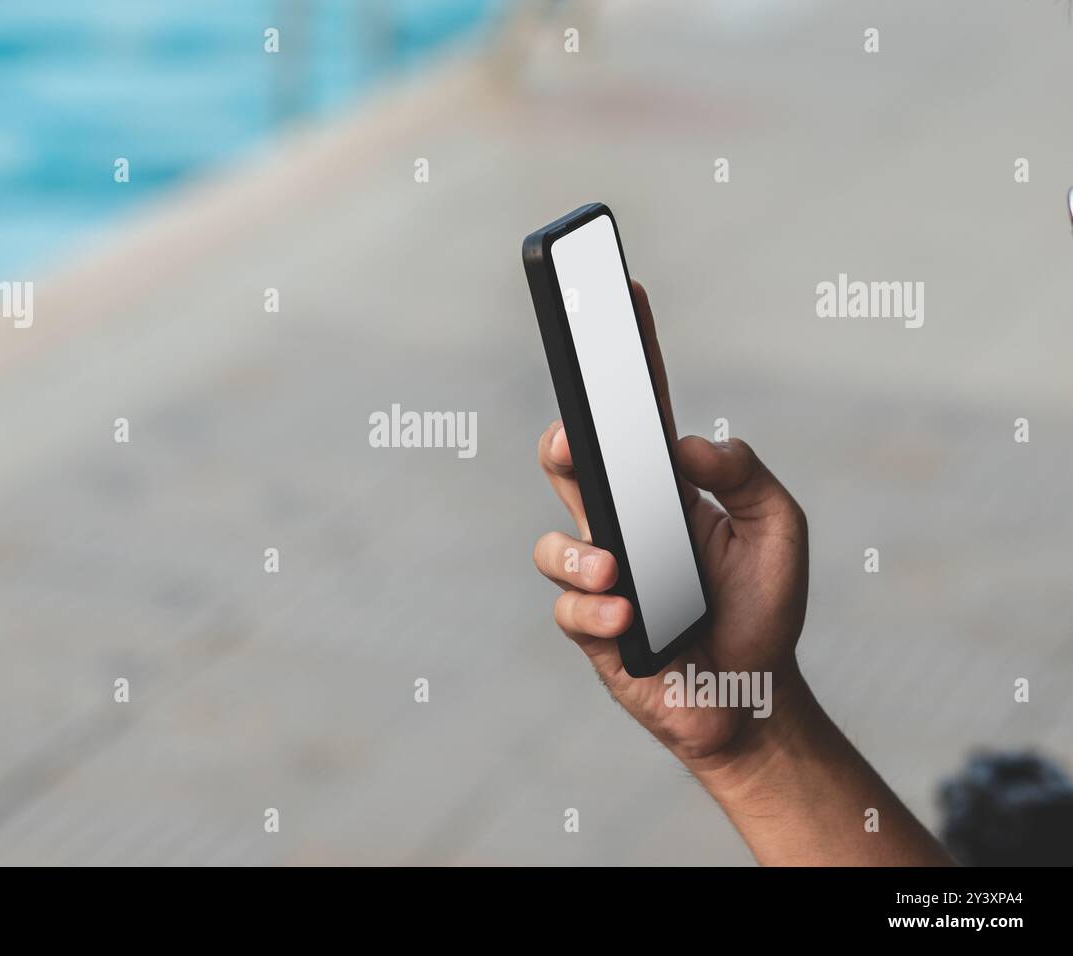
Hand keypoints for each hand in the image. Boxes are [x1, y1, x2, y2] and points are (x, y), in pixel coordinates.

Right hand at [532, 280, 808, 767]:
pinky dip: (596, 610)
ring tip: (619, 574)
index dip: (627, 353)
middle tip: (575, 440)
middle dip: (562, 442)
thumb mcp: (780, 529)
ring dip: (579, 555)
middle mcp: (624, 522)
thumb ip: (746, 475)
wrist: (750, 701)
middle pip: (569, 462)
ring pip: (553, 543)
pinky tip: (630, 620)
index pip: (637, 411)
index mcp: (666, 489)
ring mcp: (601, 575)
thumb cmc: (763, 611)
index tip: (616, 294)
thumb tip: (685, 443)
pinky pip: (568, 608)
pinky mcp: (590, 627)